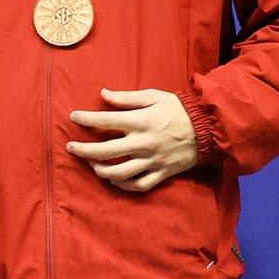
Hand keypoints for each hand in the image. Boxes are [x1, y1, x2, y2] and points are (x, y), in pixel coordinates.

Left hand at [67, 88, 199, 192]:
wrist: (208, 129)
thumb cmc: (178, 110)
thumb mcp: (154, 96)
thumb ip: (127, 98)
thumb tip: (103, 94)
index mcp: (140, 121)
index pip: (105, 121)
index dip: (85, 119)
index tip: (73, 117)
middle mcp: (143, 143)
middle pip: (105, 151)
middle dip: (83, 150)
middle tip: (70, 147)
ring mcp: (151, 161)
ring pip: (119, 172)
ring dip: (100, 170)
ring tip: (91, 164)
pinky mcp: (161, 173)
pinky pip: (138, 185)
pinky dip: (123, 185)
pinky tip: (113, 179)